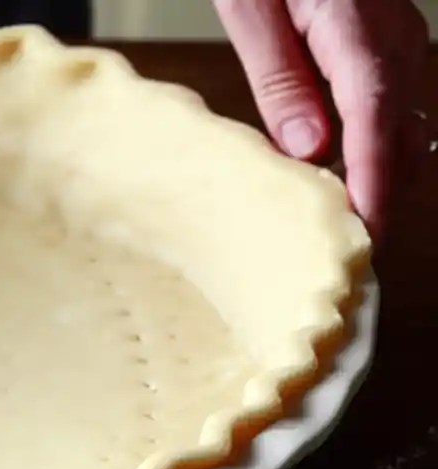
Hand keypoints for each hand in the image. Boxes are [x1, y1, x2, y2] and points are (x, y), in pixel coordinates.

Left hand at [214, 0, 429, 238]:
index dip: (375, 183)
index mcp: (354, 25)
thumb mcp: (252, 8)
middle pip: (402, 132)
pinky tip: (342, 178)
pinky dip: (377, 149)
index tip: (366, 233)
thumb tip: (309, 150)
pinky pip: (394, 108)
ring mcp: (401, 39)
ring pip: (405, 125)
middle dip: (383, 196)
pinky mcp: (391, 45)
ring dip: (381, 177)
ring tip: (343, 230)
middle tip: (346, 255)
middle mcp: (394, 35)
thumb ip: (281, 77)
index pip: (376, 119)